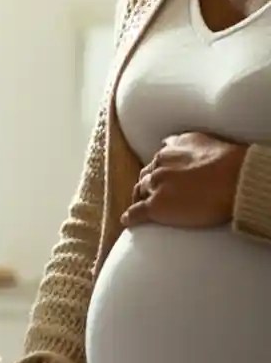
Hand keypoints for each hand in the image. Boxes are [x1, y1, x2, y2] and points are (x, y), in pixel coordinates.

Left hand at [122, 132, 247, 228]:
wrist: (234, 179)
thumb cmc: (226, 161)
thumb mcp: (199, 140)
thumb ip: (179, 142)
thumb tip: (165, 142)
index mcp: (166, 154)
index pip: (154, 165)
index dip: (156, 174)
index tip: (159, 180)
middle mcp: (157, 169)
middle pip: (145, 179)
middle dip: (147, 186)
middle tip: (150, 195)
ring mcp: (155, 188)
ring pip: (140, 194)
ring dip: (139, 200)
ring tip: (140, 207)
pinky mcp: (156, 207)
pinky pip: (137, 213)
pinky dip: (130, 217)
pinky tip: (128, 222)